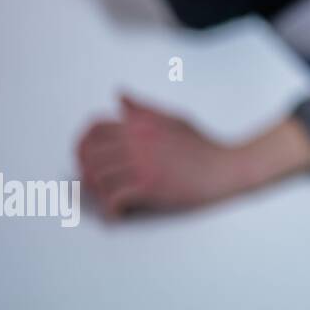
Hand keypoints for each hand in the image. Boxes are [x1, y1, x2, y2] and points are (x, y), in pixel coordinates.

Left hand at [76, 95, 244, 215]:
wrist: (227, 167)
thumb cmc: (203, 145)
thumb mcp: (173, 118)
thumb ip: (143, 109)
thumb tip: (119, 96)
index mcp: (141, 124)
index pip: (95, 129)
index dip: (82, 144)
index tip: (85, 158)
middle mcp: (138, 141)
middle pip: (89, 154)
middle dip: (83, 169)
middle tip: (90, 183)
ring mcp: (143, 164)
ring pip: (96, 177)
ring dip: (95, 192)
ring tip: (104, 198)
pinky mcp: (150, 186)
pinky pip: (115, 198)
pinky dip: (110, 209)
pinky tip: (117, 214)